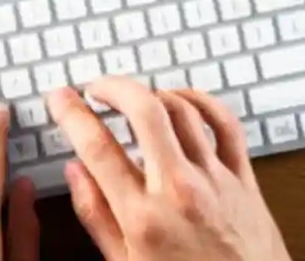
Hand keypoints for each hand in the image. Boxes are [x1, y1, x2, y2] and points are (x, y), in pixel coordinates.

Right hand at [47, 78, 291, 260]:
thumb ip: (96, 216)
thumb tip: (74, 172)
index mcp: (142, 218)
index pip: (97, 147)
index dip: (72, 114)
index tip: (60, 99)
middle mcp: (179, 192)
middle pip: (144, 112)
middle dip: (113, 87)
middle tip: (96, 87)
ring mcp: (215, 181)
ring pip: (182, 110)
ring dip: (152, 93)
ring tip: (132, 97)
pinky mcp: (244, 180)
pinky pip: (225, 123)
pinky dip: (200, 101)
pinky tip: (180, 100)